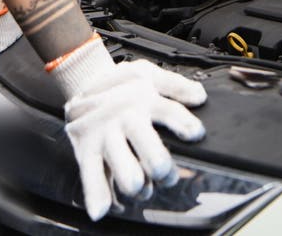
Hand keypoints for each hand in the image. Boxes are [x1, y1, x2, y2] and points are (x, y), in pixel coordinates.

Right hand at [47, 34, 206, 220]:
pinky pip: (91, 177)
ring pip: (125, 172)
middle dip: (162, 166)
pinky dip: (97, 196)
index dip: (185, 124)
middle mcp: (124, 118)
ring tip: (143, 187)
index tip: (196, 134)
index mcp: (142, 99)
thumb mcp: (146, 73)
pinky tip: (102, 209)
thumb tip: (200, 97)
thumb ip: (175, 85)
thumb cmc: (120, 83)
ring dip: (139, 187)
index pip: (169, 112)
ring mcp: (105, 136)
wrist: (81, 81)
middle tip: (166, 172)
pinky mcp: (86, 150)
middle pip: (149, 148)